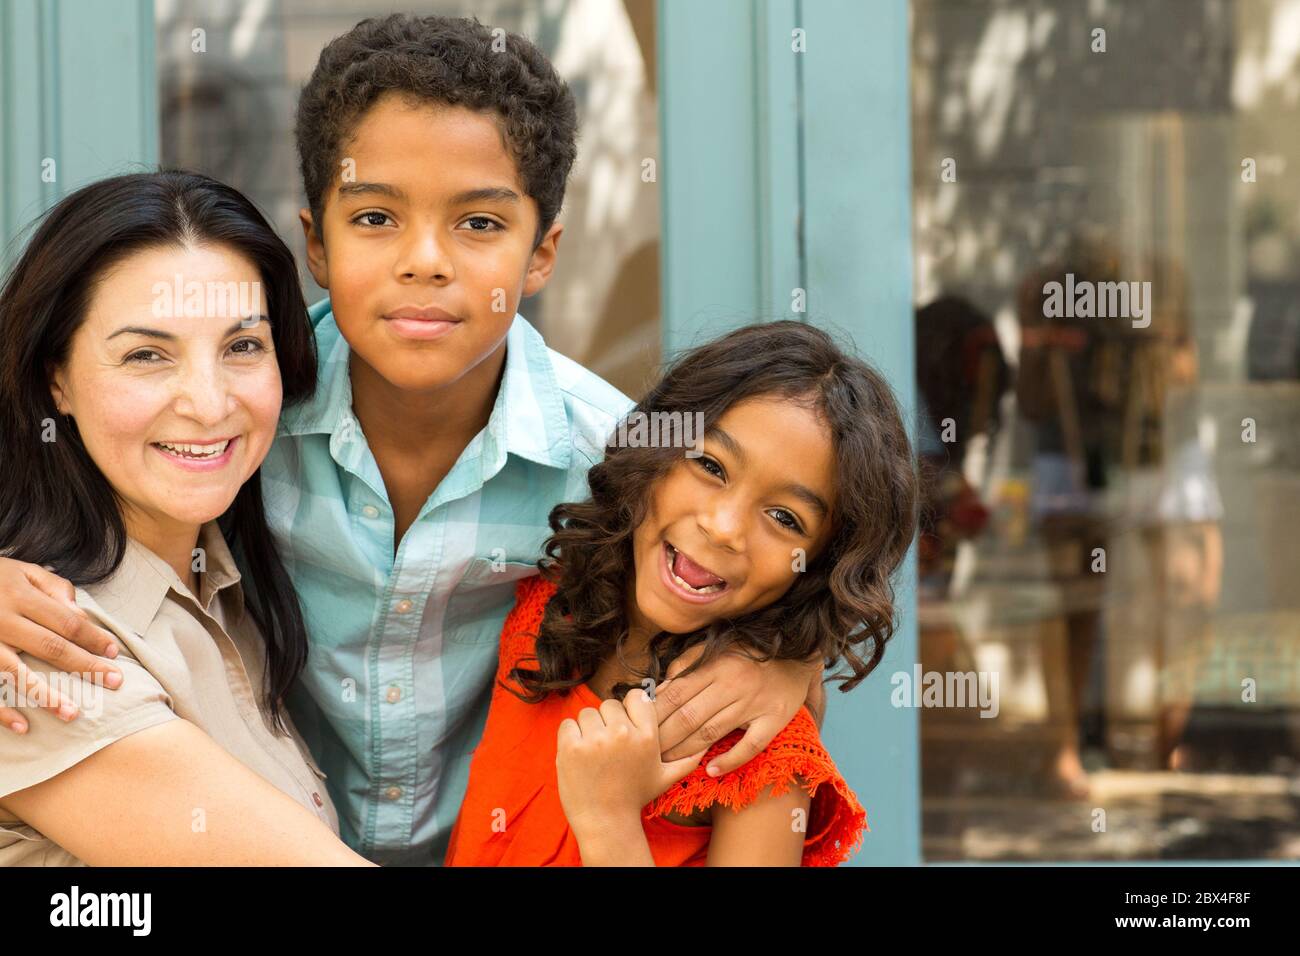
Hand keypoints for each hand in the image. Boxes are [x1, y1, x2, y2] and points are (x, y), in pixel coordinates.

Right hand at [0, 558, 122, 733]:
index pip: (67, 622)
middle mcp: (2, 620)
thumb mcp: (25, 571)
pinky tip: (23, 726)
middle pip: (51, 647)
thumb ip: (55, 588)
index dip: (93, 638)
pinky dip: (2, 711)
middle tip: (115, 682)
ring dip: (46, 696)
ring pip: (16, 673)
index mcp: (20, 596)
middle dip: (85, 666)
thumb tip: (81, 615)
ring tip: (72, 714)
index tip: (114, 653)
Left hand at [556, 688, 705, 835]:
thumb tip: (705, 746)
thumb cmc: (635, 798)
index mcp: (646, 736)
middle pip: (609, 704)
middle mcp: (622, 734)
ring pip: (588, 712)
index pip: (636, 696)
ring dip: (589, 728)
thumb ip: (686, 759)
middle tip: (609, 745)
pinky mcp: (571, 747)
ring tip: (595, 752)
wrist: (606, 823)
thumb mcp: (665, 778)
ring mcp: (595, 740)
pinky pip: (568, 724)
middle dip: (608, 721)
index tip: (626, 722)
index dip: (629, 707)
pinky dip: (570, 736)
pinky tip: (579, 754)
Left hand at [654, 646, 820, 775]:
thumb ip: (687, 664)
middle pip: (689, 716)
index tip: (639, 729)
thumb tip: (660, 688)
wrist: (798, 653)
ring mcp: (754, 704)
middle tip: (646, 753)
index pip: (676, 694)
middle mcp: (733, 684)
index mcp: (715, 665)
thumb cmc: (750, 652)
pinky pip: (750, 746)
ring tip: (668, 764)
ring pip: (712, 732)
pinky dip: (730, 760)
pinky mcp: (774, 720)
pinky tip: (710, 770)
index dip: (655, 715)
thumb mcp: (716, 647)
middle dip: (664, 738)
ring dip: (686, 751)